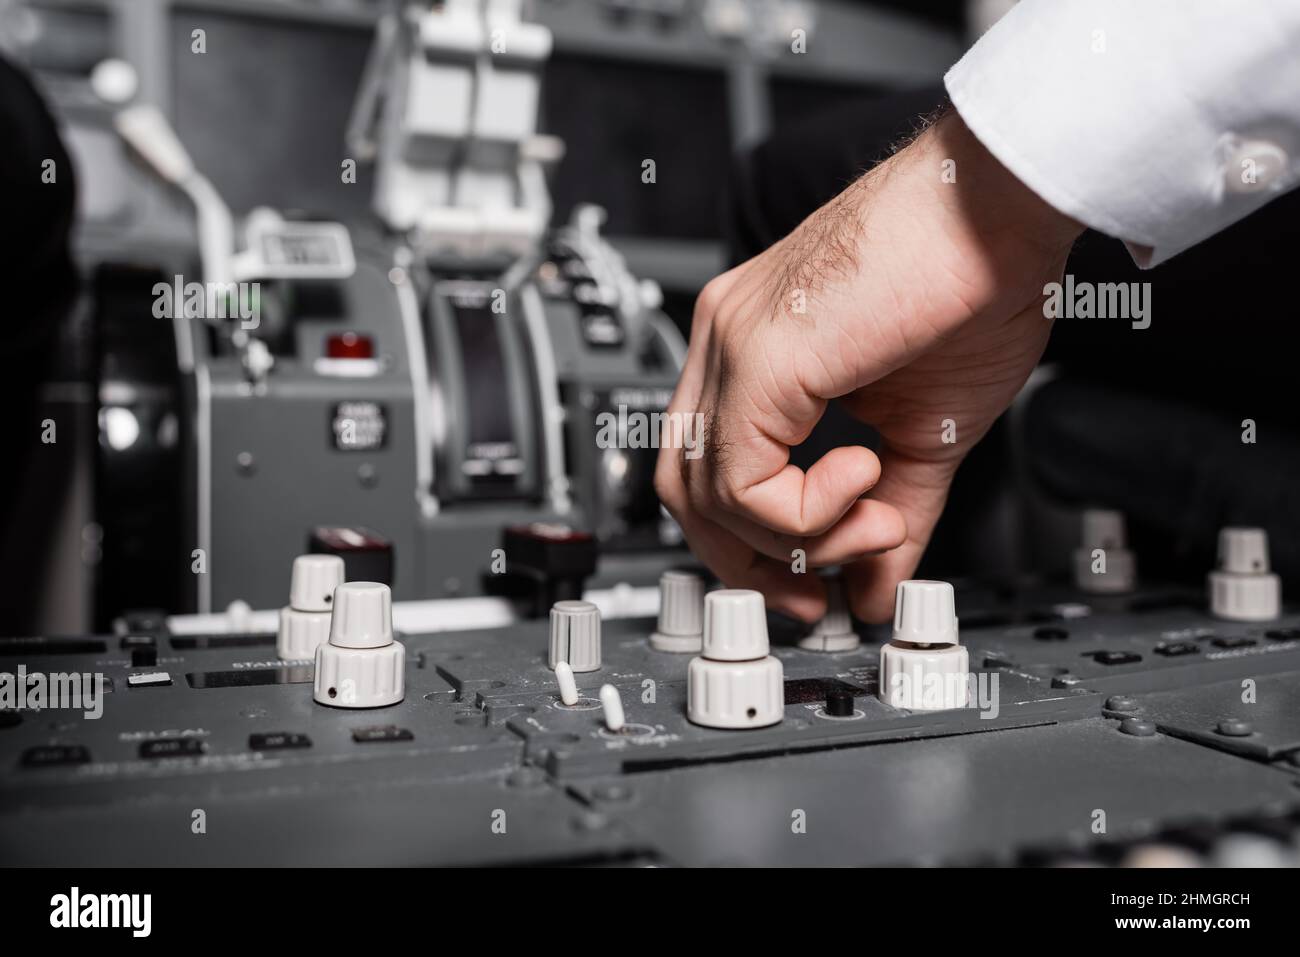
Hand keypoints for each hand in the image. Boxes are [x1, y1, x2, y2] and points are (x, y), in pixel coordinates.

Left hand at [654, 111, 1082, 621]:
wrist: (1005, 207)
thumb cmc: (971, 286)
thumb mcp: (924, 435)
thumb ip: (888, 517)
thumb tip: (876, 589)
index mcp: (755, 351)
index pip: (708, 470)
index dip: (750, 546)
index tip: (812, 588)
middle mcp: (726, 340)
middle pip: (685, 489)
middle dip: (750, 562)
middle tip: (818, 596)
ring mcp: (732, 341)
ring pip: (706, 493)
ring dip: (798, 540)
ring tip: (877, 518)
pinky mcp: (759, 354)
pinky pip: (740, 481)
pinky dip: (802, 512)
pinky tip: (864, 476)